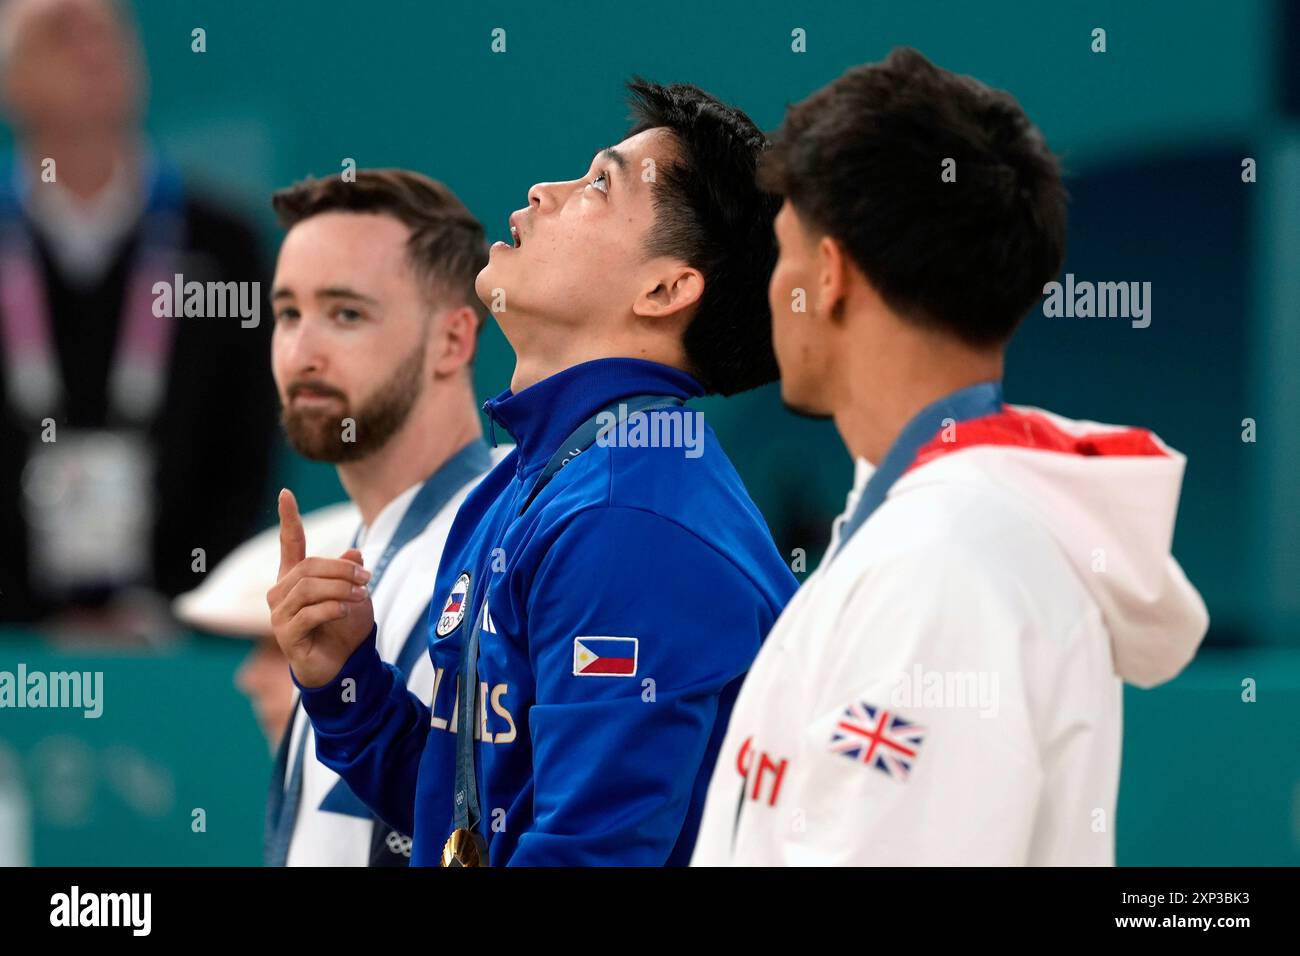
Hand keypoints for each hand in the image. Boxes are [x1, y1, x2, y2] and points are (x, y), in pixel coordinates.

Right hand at [267, 488, 374, 688]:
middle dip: (342, 569)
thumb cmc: (345, 628)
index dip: (288, 519)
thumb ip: (350, 573)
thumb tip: (355, 552)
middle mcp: (281, 593)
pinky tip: (346, 610)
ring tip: (361, 595)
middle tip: (367, 578)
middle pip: (309, 567)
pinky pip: (309, 613)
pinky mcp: (286, 635)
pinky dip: (332, 608)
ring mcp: (280, 615)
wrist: (343, 667)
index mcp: (296, 579)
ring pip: (309, 588)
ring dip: (340, 589)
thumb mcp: (355, 594)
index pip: (290, 543)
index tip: (286, 493)